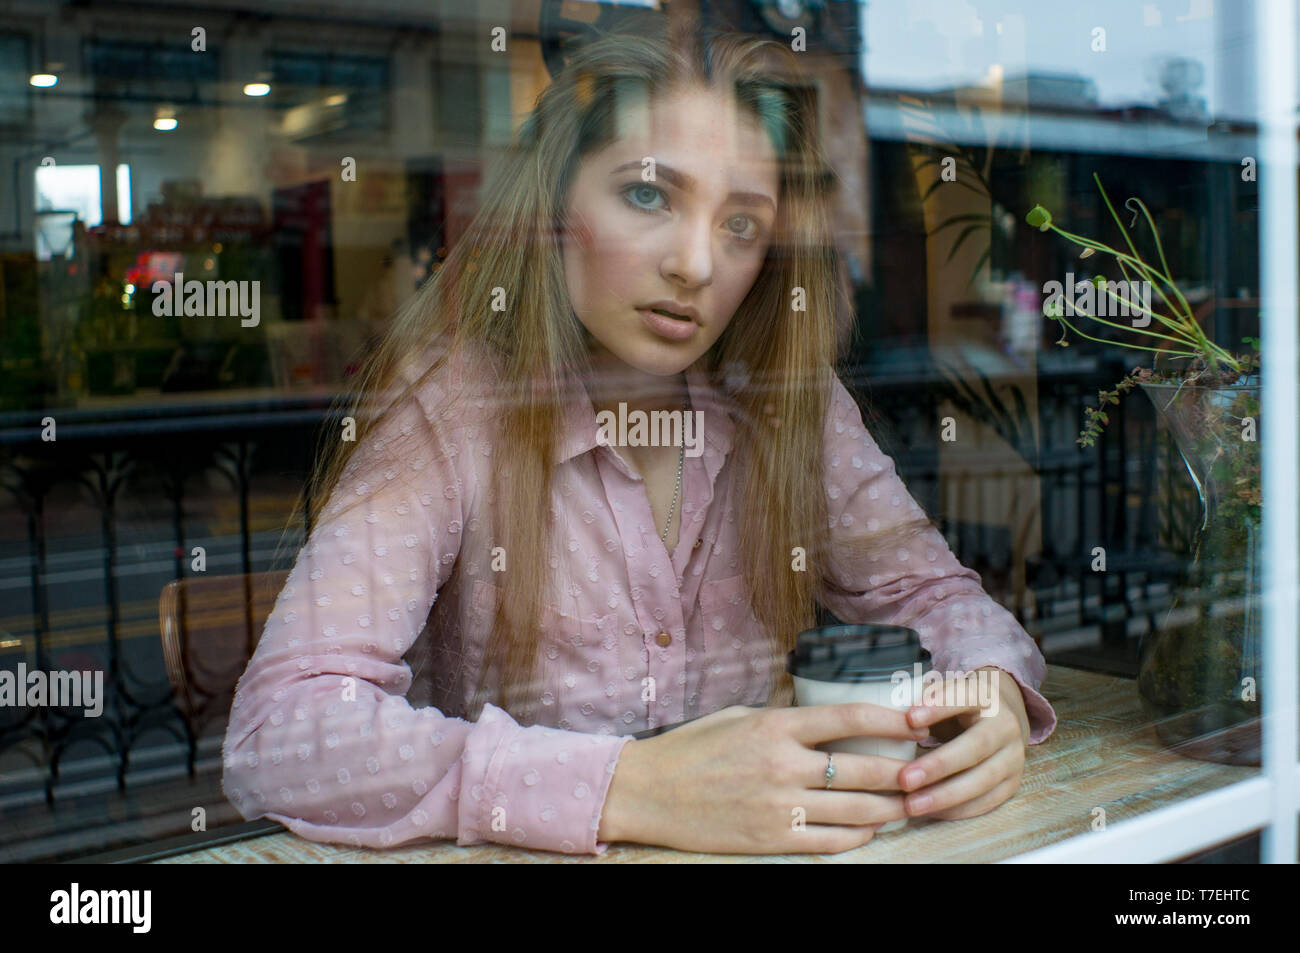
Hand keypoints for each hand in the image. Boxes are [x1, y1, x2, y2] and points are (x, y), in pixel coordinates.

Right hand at [599, 703, 931, 853]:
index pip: (850, 717)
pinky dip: (859, 836)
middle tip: (928, 769)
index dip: (894, 719)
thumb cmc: (692, 749)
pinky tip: (871, 829)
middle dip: (905, 771)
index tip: (920, 721)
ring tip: (911, 803)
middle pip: (865, 769)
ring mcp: (780, 805)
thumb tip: (831, 722)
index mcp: (776, 726)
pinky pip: (832, 842)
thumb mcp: (740, 718)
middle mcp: (783, 764)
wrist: (649, 792)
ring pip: (858, 810)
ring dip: (892, 808)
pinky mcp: (772, 839)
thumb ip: (787, 720)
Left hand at [897, 667, 1029, 820]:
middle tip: (905, 779)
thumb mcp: (942, 693)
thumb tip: (894, 717)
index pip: (964, 697)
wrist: (997, 718)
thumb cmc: (956, 706)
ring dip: (945, 795)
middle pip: (975, 746)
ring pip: (982, 779)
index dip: (938, 707)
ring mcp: (1013, 756)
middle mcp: (1005, 725)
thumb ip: (921, 700)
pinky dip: (958, 809)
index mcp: (985, 695)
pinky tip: (931, 811)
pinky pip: (987, 801)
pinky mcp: (1013, 782)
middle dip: (938, 765)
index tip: (909, 718)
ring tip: (912, 804)